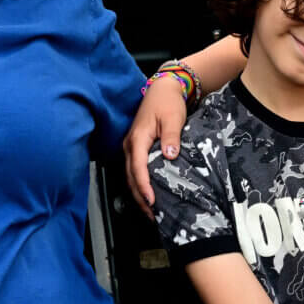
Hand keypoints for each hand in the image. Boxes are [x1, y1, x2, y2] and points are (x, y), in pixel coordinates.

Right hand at [122, 75, 188, 215]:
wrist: (163, 89)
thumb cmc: (167, 102)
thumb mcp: (173, 118)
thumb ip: (171, 137)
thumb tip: (169, 155)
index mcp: (137, 138)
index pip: (137, 167)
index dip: (143, 185)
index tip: (151, 200)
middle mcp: (130, 145)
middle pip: (130, 176)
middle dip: (139, 197)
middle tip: (152, 215)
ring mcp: (131, 147)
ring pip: (130, 176)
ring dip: (138, 194)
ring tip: (150, 211)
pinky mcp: (136, 148)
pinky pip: (134, 170)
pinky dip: (140, 184)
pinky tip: (148, 194)